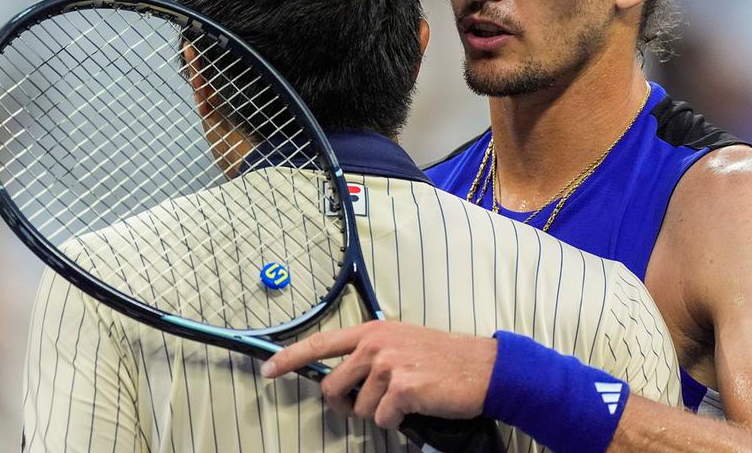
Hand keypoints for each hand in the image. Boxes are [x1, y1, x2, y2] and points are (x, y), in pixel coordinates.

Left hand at [262, 321, 497, 429]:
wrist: (484, 368)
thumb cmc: (444, 358)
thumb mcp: (402, 342)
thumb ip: (371, 354)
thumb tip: (342, 378)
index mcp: (372, 331)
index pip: (319, 343)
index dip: (288, 359)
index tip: (267, 371)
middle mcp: (375, 344)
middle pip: (332, 387)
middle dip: (345, 405)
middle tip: (369, 406)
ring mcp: (388, 364)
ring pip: (359, 408)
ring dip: (379, 413)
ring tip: (405, 399)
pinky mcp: (402, 387)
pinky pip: (383, 419)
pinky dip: (398, 422)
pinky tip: (417, 406)